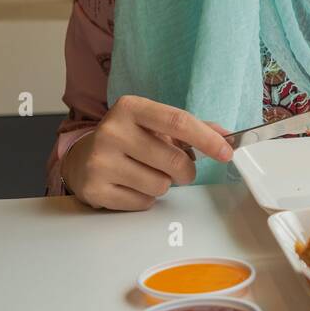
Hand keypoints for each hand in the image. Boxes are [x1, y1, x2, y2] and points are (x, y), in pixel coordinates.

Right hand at [61, 96, 233, 210]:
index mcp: (130, 108)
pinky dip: (146, 198)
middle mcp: (112, 130)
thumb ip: (192, 128)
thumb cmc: (129, 140)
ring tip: (147, 173)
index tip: (226, 152)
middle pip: (174, 159)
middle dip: (186, 170)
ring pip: (161, 184)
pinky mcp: (95, 188)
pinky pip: (143, 202)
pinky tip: (131, 185)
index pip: (178, 121)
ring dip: (164, 184)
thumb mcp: (155, 125)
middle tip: (179, 169)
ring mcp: (100, 160)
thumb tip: (227, 135)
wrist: (82, 159)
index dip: (207, 139)